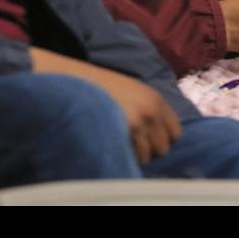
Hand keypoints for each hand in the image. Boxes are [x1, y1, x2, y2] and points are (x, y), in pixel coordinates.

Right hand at [31, 49, 181, 162]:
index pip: (175, 133)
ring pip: (147, 157)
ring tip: (114, 143)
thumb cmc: (93, 88)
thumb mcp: (128, 90)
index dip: (160, 139)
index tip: (146, 140)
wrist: (63, 80)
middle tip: (127, 143)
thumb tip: (161, 141)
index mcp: (155, 98)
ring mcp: (137, 122)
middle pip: (163, 148)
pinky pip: (130, 158)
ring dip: (132, 155)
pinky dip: (120, 157)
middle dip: (148, 150)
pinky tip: (107, 145)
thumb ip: (146, 110)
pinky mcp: (122, 132)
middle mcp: (151, 110)